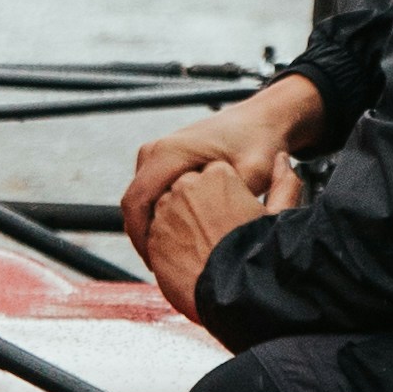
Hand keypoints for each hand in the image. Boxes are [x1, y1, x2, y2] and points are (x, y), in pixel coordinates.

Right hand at [118, 71, 318, 274]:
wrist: (259, 121)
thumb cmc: (258, 145)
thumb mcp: (254, 173)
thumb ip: (234, 199)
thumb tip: (221, 230)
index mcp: (169, 153)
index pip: (136, 203)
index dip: (141, 240)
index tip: (157, 266)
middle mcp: (154, 151)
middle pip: (133, 206)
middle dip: (146, 240)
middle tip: (166, 269)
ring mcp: (154, 154)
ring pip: (140, 203)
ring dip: (152, 230)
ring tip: (174, 256)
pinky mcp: (160, 161)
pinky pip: (149, 196)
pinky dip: (158, 218)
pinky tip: (180, 237)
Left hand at [138, 160, 268, 316]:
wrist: (234, 297)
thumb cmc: (259, 255)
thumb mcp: (279, 216)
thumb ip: (283, 183)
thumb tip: (282, 161)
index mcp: (217, 175)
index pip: (213, 176)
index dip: (223, 198)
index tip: (230, 217)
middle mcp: (185, 186)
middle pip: (187, 191)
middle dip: (198, 209)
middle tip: (216, 236)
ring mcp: (164, 211)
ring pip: (169, 213)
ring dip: (181, 227)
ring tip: (203, 251)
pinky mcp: (151, 238)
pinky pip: (157, 237)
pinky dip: (170, 247)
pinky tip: (190, 263)